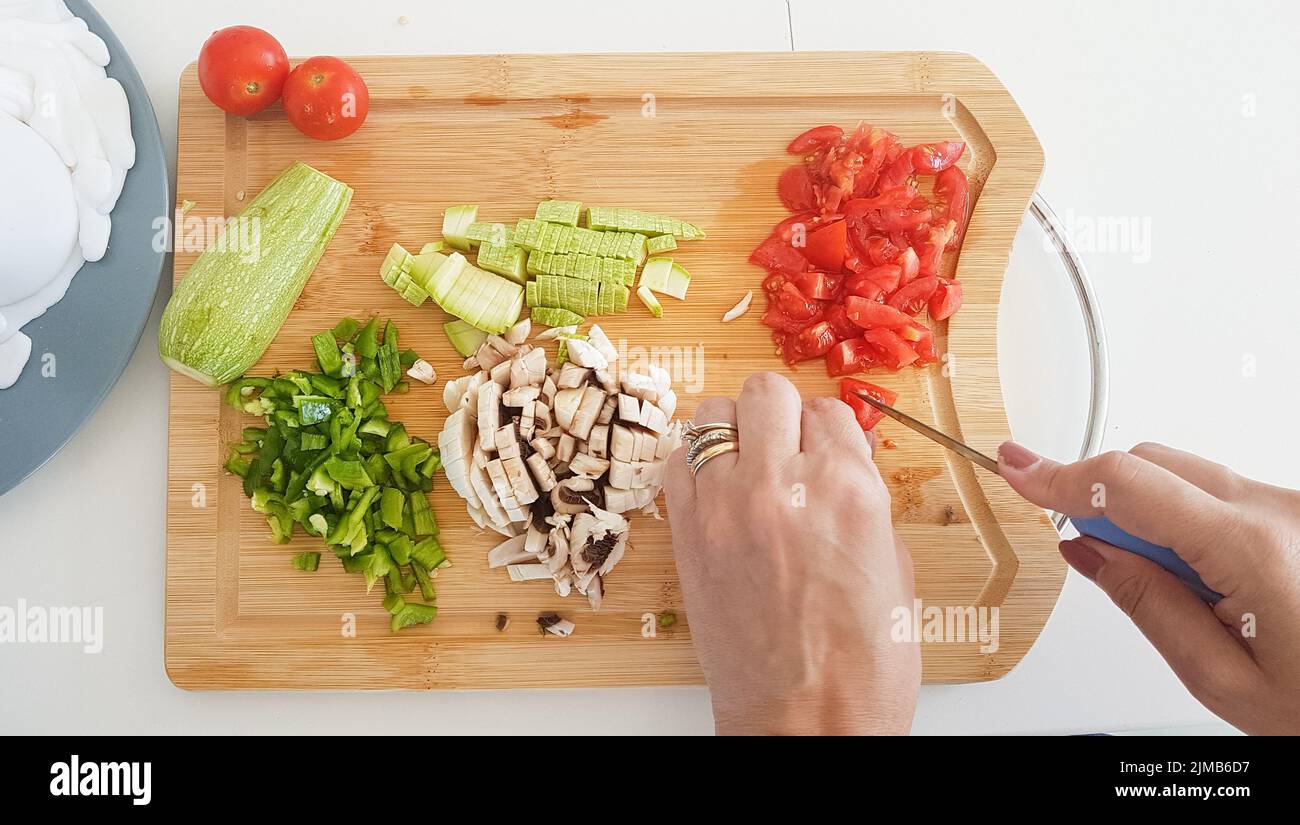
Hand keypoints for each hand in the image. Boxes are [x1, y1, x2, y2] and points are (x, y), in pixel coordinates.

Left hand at [664, 372, 919, 734]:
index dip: (830, 432)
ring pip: (712, 413)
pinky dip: (695, 464)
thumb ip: (865, 502)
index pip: (832, 412)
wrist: (804, 721)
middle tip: (787, 447)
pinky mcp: (686, 532)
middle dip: (782, 414)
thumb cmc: (862, 664)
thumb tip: (845, 465)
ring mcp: (724, 504)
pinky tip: (717, 491)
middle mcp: (781, 483)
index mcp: (848, 489)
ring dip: (733, 430)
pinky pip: (677, 460)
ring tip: (748, 465)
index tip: (827, 451)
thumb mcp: (893, 568)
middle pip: (768, 391)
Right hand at [998, 441, 1299, 733]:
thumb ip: (1146, 604)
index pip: (1129, 483)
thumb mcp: (1222, 679)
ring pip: (1188, 478)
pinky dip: (1191, 524)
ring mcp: (1297, 507)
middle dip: (1105, 500)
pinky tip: (1213, 583)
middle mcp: (1283, 511)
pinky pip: (1222, 495)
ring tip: (1185, 593)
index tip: (1018, 468)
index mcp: (1255, 548)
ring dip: (1154, 518)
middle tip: (1097, 558)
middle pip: (1154, 465)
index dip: (1061, 474)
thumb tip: (1089, 551)